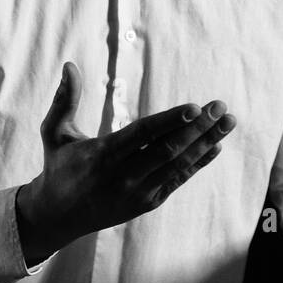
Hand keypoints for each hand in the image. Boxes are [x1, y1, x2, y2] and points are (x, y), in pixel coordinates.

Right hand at [17, 60, 236, 261]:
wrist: (59, 216)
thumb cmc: (59, 166)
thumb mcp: (54, 132)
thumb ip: (65, 99)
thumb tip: (70, 65)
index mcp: (102, 155)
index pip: (143, 134)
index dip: (171, 120)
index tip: (195, 106)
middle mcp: (123, 176)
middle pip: (168, 149)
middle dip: (198, 127)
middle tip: (221, 107)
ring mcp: (137, 192)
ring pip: (178, 165)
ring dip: (206, 142)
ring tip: (228, 123)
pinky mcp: (147, 203)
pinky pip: (177, 180)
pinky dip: (197, 163)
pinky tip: (215, 146)